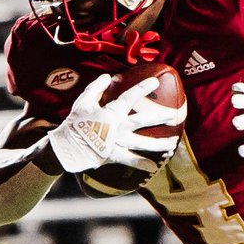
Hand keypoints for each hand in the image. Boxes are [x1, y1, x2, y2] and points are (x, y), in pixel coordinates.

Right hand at [45, 75, 181, 175]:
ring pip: (143, 143)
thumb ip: (96, 87)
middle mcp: (118, 127)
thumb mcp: (83, 101)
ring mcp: (118, 142)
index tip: (156, 81)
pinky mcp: (114, 155)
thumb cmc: (75, 122)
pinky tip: (154, 167)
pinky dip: (142, 164)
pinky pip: (131, 160)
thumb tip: (108, 76)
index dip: (143, 88)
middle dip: (162, 116)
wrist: (66, 146)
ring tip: (173, 143)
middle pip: (144, 120)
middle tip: (177, 114)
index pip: (130, 97)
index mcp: (111, 112)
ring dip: (159, 143)